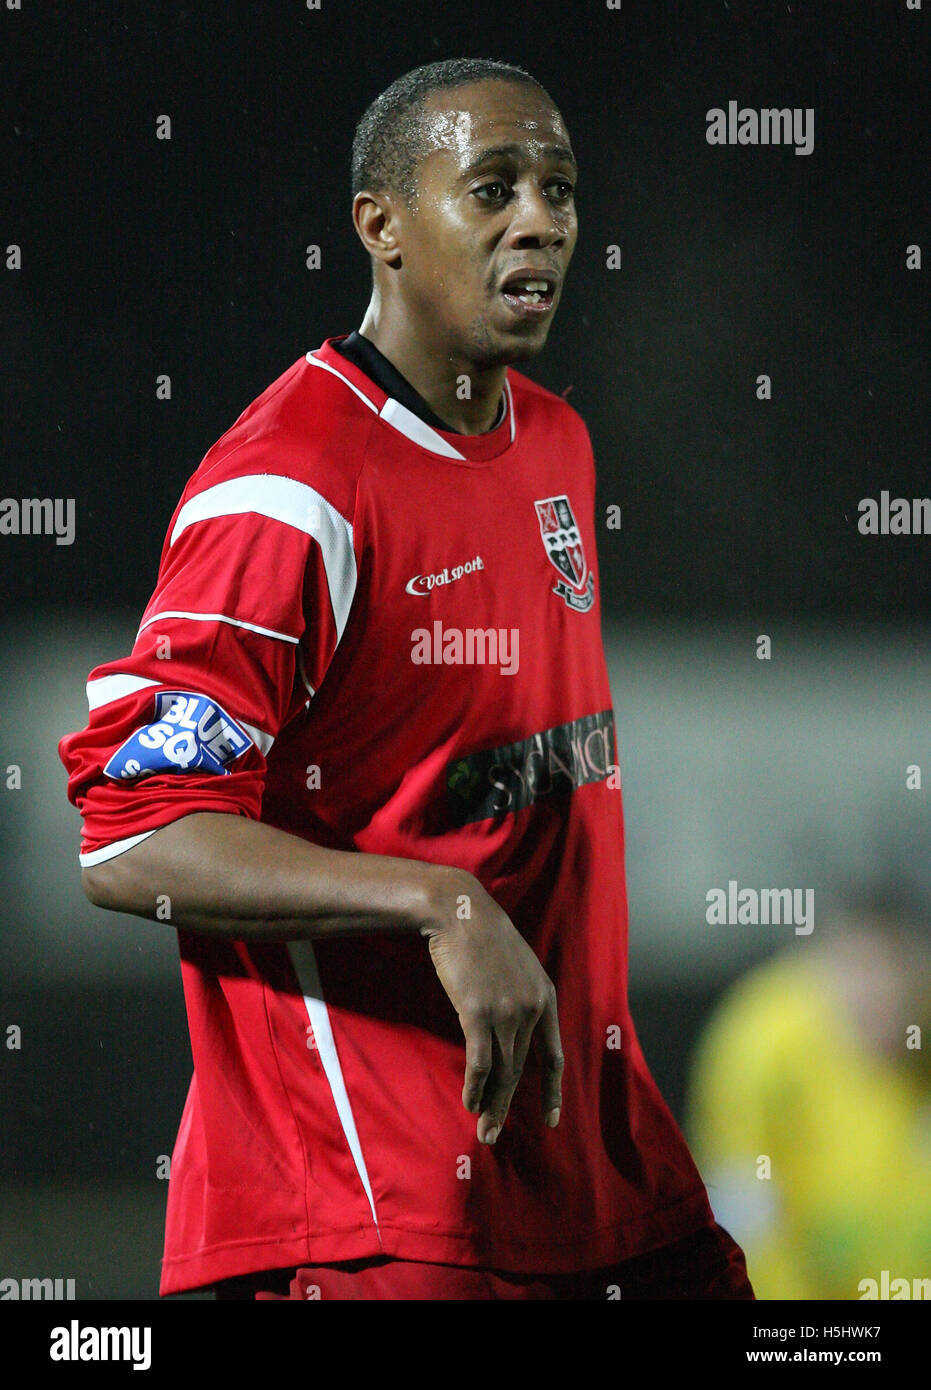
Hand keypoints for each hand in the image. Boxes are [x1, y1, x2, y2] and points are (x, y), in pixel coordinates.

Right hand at [421, 869, 562, 1143]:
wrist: (460, 911)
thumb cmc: (482, 936)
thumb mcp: (516, 967)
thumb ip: (521, 998)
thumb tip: (512, 1032)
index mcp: (546, 997)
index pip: (553, 1056)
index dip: (553, 1091)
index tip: (551, 1119)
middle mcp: (532, 1009)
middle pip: (521, 1071)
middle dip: (508, 1106)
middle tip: (495, 1135)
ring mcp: (506, 1012)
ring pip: (501, 1071)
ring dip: (490, 1104)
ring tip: (483, 1129)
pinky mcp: (478, 1013)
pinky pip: (480, 1062)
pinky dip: (475, 1087)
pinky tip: (469, 1102)